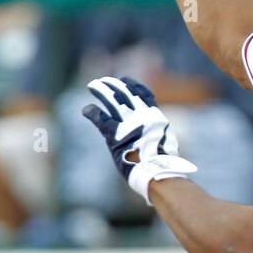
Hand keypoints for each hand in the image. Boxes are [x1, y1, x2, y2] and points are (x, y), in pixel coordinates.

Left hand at [82, 74, 197, 202]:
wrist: (158, 172)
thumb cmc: (164, 164)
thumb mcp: (166, 142)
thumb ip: (159, 133)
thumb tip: (161, 135)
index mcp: (156, 117)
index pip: (144, 94)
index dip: (133, 85)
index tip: (124, 79)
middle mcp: (142, 115)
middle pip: (125, 92)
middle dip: (113, 85)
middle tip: (103, 81)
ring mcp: (128, 123)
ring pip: (111, 99)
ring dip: (101, 90)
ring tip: (92, 86)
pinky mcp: (115, 135)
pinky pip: (101, 118)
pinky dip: (92, 112)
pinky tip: (86, 110)